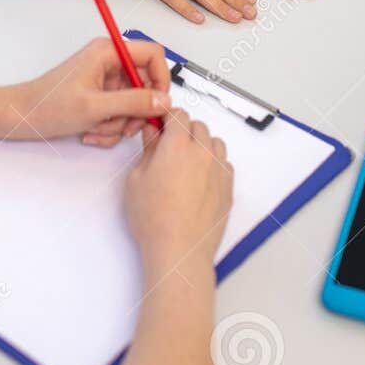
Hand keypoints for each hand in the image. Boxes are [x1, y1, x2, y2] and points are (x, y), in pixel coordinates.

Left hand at [8, 37, 170, 146]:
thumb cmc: (49, 106)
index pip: (153, 54)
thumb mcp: (95, 107)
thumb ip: (133, 102)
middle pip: (145, 83)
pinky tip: (91, 133)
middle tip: (124, 127)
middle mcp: (109, 61)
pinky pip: (119, 113)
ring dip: (120, 122)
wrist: (22, 118)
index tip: (158, 104)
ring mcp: (105, 80)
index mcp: (108, 51)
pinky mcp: (100, 96)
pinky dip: (110, 127)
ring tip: (97, 130)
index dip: (161, 78)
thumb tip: (164, 101)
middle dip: (135, 110)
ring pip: (133, 103)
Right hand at [125, 109, 232, 277]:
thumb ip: (147, 150)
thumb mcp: (136, 180)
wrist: (179, 250)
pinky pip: (225, 164)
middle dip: (184, 129)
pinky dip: (214, 164)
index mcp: (177, 146)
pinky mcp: (228, 188)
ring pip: (215, 143)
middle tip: (169, 145)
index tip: (160, 125)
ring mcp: (218, 170)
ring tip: (187, 162)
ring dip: (202, 144)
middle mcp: (202, 153)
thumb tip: (153, 134)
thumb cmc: (155, 220)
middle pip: (198, 126)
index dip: (167, 117)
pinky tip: (200, 178)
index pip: (178, 114)